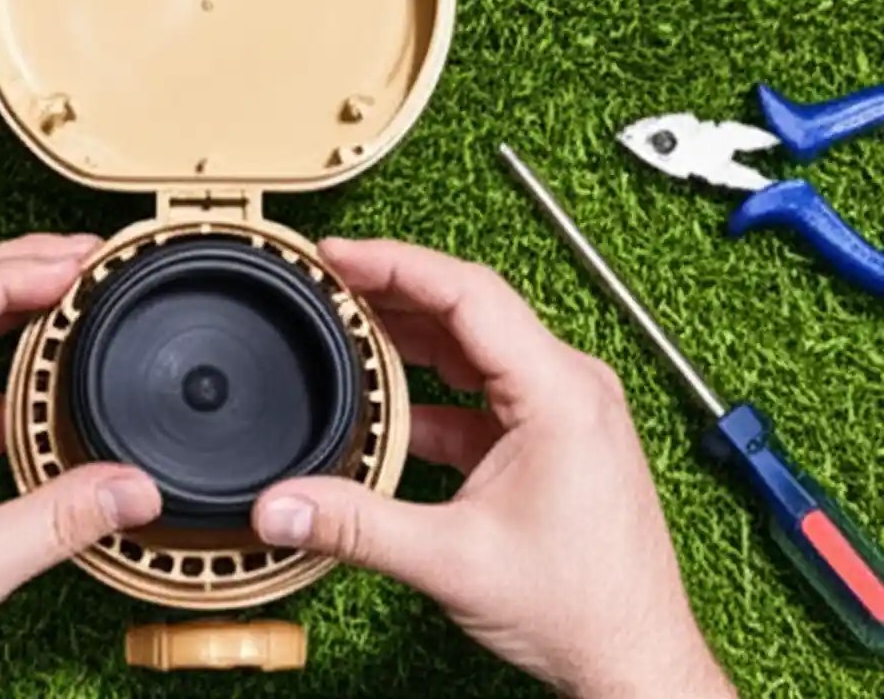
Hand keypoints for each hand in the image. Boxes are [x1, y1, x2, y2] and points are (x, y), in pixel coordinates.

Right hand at [252, 239, 735, 698]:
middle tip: (329, 284)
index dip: (396, 263)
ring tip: (347, 331)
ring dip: (410, 340)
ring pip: (474, 349)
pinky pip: (480, 393)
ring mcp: (562, 412)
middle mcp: (568, 387)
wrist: (631, 656)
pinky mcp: (549, 439)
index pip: (468, 294)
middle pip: (469, 310)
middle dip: (394, 292)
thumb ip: (354, 526)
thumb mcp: (450, 559)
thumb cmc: (581, 606)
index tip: (340, 254)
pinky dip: (430, 392)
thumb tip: (279, 504)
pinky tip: (386, 408)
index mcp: (558, 393)